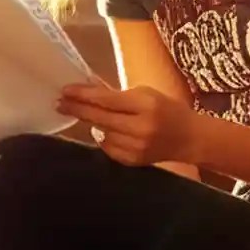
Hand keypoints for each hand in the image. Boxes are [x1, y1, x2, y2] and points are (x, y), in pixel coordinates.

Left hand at [57, 83, 198, 166]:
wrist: (190, 138)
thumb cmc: (167, 109)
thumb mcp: (146, 94)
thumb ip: (117, 94)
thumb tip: (87, 89)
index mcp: (145, 104)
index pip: (107, 100)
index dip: (83, 95)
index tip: (65, 90)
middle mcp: (140, 127)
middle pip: (99, 118)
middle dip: (77, 109)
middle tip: (59, 103)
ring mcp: (136, 147)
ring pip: (101, 133)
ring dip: (93, 123)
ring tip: (91, 115)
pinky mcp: (133, 161)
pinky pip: (107, 148)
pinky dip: (104, 138)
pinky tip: (110, 131)